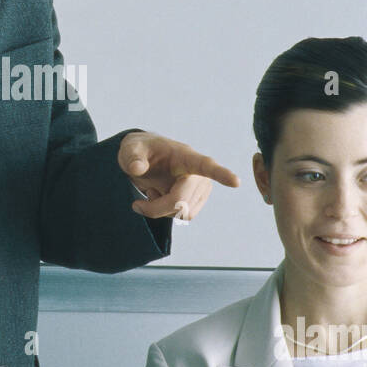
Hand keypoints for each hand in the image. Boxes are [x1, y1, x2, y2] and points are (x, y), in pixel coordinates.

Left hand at [118, 131, 239, 220]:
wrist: (144, 158)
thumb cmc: (140, 151)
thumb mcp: (130, 149)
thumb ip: (132, 157)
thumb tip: (136, 168)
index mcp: (186, 156)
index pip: (205, 165)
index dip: (221, 174)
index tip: (236, 182)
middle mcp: (199, 173)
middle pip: (182, 202)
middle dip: (156, 208)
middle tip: (136, 205)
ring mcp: (201, 188)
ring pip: (183, 213)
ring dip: (161, 210)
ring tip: (152, 192)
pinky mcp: (197, 200)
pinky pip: (183, 216)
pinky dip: (166, 213)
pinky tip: (159, 197)